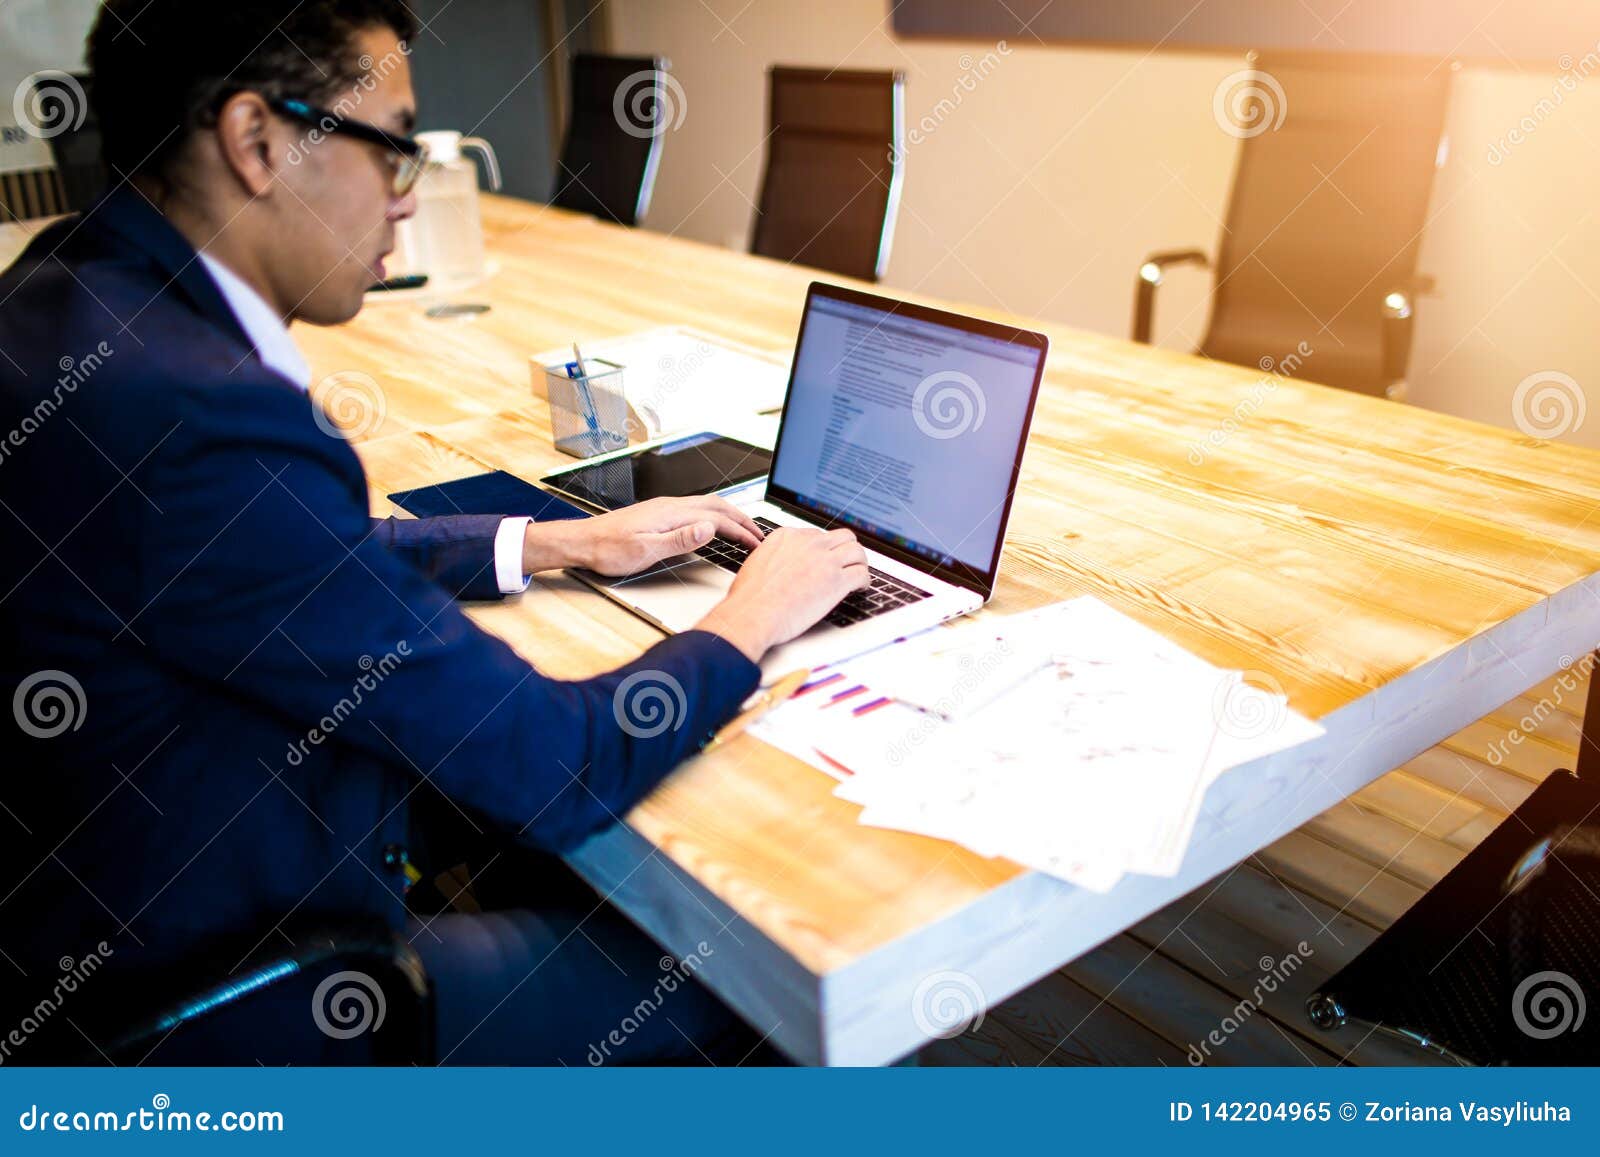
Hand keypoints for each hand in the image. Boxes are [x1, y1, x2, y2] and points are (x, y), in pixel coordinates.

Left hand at [525, 495, 762, 576]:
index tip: (756, 544)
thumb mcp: (645, 550)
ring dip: (730, 514)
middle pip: (717, 505)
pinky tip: (714, 525)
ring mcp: (664, 508)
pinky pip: (696, 508)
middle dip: (742, 519)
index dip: (740, 531)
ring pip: (707, 505)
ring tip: (744, 527)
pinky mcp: (658, 513)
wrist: (583, 542)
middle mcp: (670, 506)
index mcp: (671, 514)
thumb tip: (709, 529)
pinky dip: (714, 515)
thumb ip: (680, 539)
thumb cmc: (608, 550)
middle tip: (759, 534)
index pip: (716, 519)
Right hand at [696, 526, 869, 662]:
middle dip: (847, 549)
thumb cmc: (749, 597)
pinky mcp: (836, 580)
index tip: (827, 558)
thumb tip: (781, 565)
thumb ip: (774, 557)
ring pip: (857, 551)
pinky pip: (862, 573)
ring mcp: (824, 560)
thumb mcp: (757, 562)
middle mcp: (808, 543)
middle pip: (842, 536)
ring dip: (860, 562)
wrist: (752, 613)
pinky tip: (860, 588)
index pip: (817, 534)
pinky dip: (865, 581)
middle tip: (847, 562)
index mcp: (787, 536)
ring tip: (858, 574)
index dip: (825, 549)